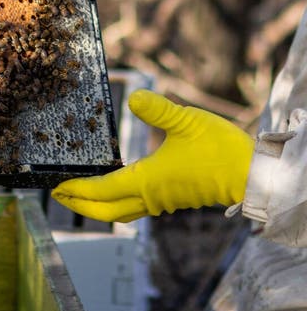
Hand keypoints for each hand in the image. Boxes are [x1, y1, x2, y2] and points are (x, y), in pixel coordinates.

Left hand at [52, 90, 254, 221]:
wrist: (253, 174)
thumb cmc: (220, 149)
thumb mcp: (186, 120)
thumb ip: (157, 110)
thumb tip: (133, 98)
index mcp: (147, 181)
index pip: (102, 191)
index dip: (78, 190)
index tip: (57, 187)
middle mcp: (152, 196)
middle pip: (107, 212)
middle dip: (81, 205)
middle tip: (59, 195)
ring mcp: (164, 200)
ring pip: (122, 212)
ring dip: (99, 206)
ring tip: (82, 194)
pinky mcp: (175, 198)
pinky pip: (137, 207)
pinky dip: (119, 201)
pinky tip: (119, 187)